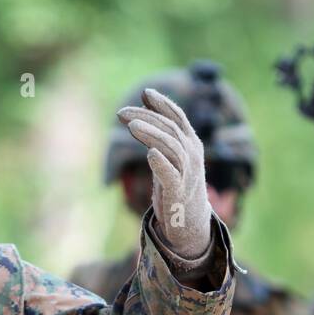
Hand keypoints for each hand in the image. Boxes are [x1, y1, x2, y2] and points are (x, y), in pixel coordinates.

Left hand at [117, 88, 212, 267]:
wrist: (189, 222)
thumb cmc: (176, 186)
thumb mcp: (170, 158)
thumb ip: (159, 138)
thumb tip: (140, 115)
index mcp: (191, 144)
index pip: (178, 117)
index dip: (163, 104)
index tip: (145, 92)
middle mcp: (192, 155)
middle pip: (170, 129)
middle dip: (146, 118)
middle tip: (121, 113)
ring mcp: (187, 173)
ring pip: (171, 147)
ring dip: (152, 135)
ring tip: (132, 127)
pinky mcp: (178, 192)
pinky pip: (171, 175)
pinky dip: (161, 163)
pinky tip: (150, 154)